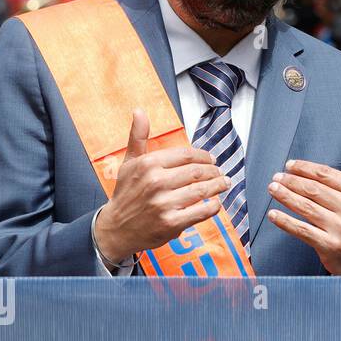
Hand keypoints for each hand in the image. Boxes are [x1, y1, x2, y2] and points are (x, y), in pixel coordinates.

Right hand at [94, 108, 229, 263]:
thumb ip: (138, 137)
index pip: (187, 155)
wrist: (115, 229)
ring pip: (202, 190)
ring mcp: (163, 203)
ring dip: (218, 185)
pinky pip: (201, 211)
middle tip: (220, 172)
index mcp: (148, 164)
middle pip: (198, 171)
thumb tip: (139, 111)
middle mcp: (156, 182)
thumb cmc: (126, 194)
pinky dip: (213, 206)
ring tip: (224, 183)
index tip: (211, 159)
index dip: (204, 156)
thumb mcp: (129, 162)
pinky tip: (216, 202)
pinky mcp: (171, 223)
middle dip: (214, 171)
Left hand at [267, 139, 340, 275]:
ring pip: (306, 207)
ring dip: (285, 197)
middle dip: (291, 181)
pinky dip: (285, 222)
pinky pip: (302, 230)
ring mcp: (340, 228)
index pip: (326, 174)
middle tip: (276, 177)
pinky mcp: (329, 245)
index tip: (290, 165)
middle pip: (313, 189)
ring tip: (273, 189)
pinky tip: (273, 215)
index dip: (305, 168)